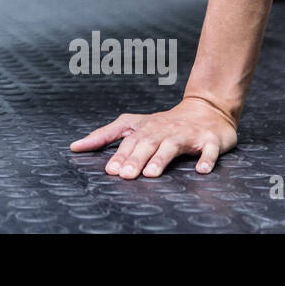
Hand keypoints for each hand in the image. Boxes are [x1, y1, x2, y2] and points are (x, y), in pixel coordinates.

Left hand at [69, 97, 237, 178]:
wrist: (206, 110)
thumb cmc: (164, 123)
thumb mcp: (132, 124)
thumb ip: (104, 135)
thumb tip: (75, 146)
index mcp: (145, 128)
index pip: (129, 141)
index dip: (119, 155)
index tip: (110, 170)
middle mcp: (163, 130)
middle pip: (147, 144)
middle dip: (135, 159)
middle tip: (125, 175)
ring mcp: (187, 135)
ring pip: (172, 146)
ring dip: (161, 159)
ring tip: (151, 173)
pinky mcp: (209, 141)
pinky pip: (208, 151)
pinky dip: (206, 159)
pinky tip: (201, 170)